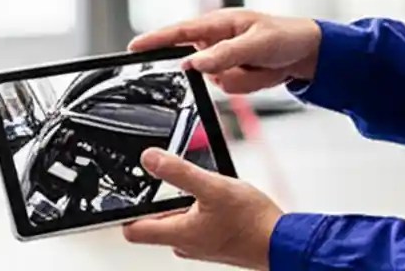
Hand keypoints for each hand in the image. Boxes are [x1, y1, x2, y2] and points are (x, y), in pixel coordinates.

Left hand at [122, 148, 282, 269]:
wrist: (281, 242)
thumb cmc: (252, 221)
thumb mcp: (213, 187)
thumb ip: (179, 172)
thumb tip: (150, 159)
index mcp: (178, 234)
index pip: (133, 231)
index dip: (123, 212)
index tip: (124, 195)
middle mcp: (185, 245)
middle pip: (154, 225)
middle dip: (158, 202)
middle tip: (170, 182)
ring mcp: (200, 246)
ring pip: (177, 223)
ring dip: (182, 204)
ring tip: (200, 188)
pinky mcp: (214, 243)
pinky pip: (195, 226)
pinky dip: (199, 210)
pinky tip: (215, 200)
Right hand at [128, 8, 321, 93]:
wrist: (307, 53)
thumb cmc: (285, 36)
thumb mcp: (257, 43)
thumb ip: (225, 53)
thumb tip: (194, 62)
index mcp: (218, 23)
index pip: (179, 32)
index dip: (154, 40)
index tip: (133, 48)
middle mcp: (216, 41)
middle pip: (198, 65)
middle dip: (223, 68)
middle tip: (246, 60)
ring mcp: (224, 59)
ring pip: (216, 81)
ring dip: (242, 77)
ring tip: (261, 62)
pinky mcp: (233, 74)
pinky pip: (230, 88)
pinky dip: (248, 83)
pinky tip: (262, 71)